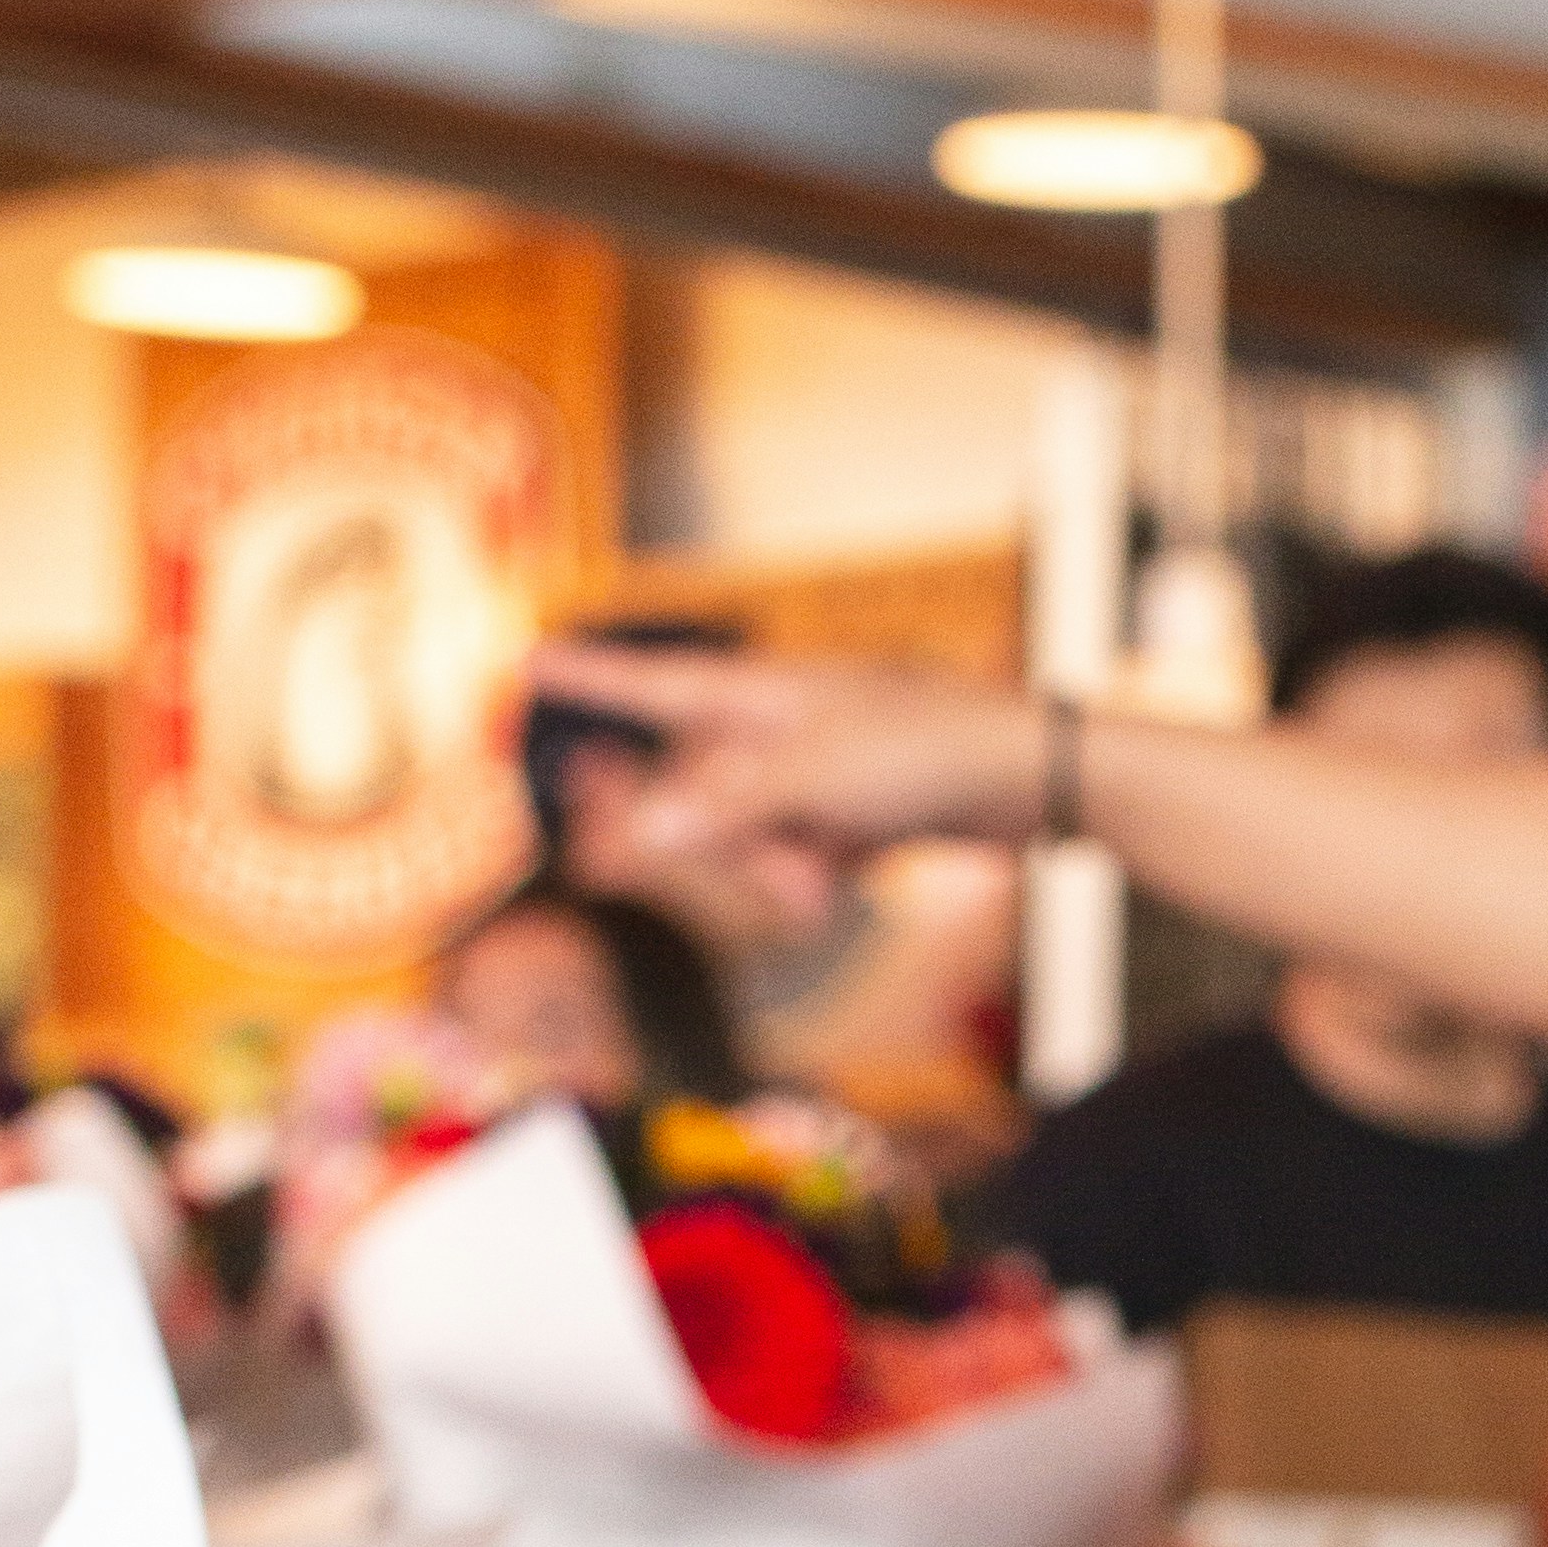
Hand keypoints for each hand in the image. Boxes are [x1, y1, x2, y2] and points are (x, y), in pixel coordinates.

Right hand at [516, 639, 1047, 867]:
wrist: (1024, 779)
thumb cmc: (921, 752)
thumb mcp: (809, 782)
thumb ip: (720, 809)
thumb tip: (642, 828)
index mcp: (757, 692)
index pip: (648, 686)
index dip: (585, 680)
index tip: (523, 663)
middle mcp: (774, 726)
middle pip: (693, 795)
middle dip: (723, 848)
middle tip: (771, 871)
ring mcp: (810, 771)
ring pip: (744, 838)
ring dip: (774, 874)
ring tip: (823, 883)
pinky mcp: (844, 812)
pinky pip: (792, 856)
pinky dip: (811, 875)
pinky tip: (847, 878)